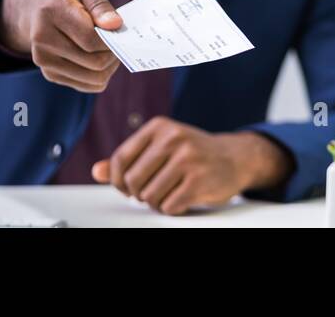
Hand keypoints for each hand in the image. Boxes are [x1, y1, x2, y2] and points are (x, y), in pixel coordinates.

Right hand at [0, 0, 122, 92]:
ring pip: (93, 78)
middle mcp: (42, 40)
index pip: (91, 40)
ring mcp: (43, 60)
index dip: (113, 38)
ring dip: (110, 66)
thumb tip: (114, 25)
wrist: (38, 7)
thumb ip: (100, 4)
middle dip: (113, 53)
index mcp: (50, 13)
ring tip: (111, 49)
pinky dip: (101, 76)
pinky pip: (88, 85)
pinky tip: (100, 59)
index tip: (118, 29)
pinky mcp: (51, 74)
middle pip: (94, 62)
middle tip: (119, 41)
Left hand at [90, 117, 292, 215]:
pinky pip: (169, 206)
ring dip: (156, 202)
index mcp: (160, 127)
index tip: (126, 187)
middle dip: (139, 193)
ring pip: (150, 195)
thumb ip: (130, 158)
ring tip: (168, 194)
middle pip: (133, 180)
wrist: (236, 158)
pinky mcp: (199, 181)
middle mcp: (174, 139)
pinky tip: (181, 199)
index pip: (121, 159)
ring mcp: (188, 159)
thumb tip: (98, 172)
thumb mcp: (162, 146)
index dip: (118, 180)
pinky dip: (172, 208)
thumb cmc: (194, 153)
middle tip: (151, 192)